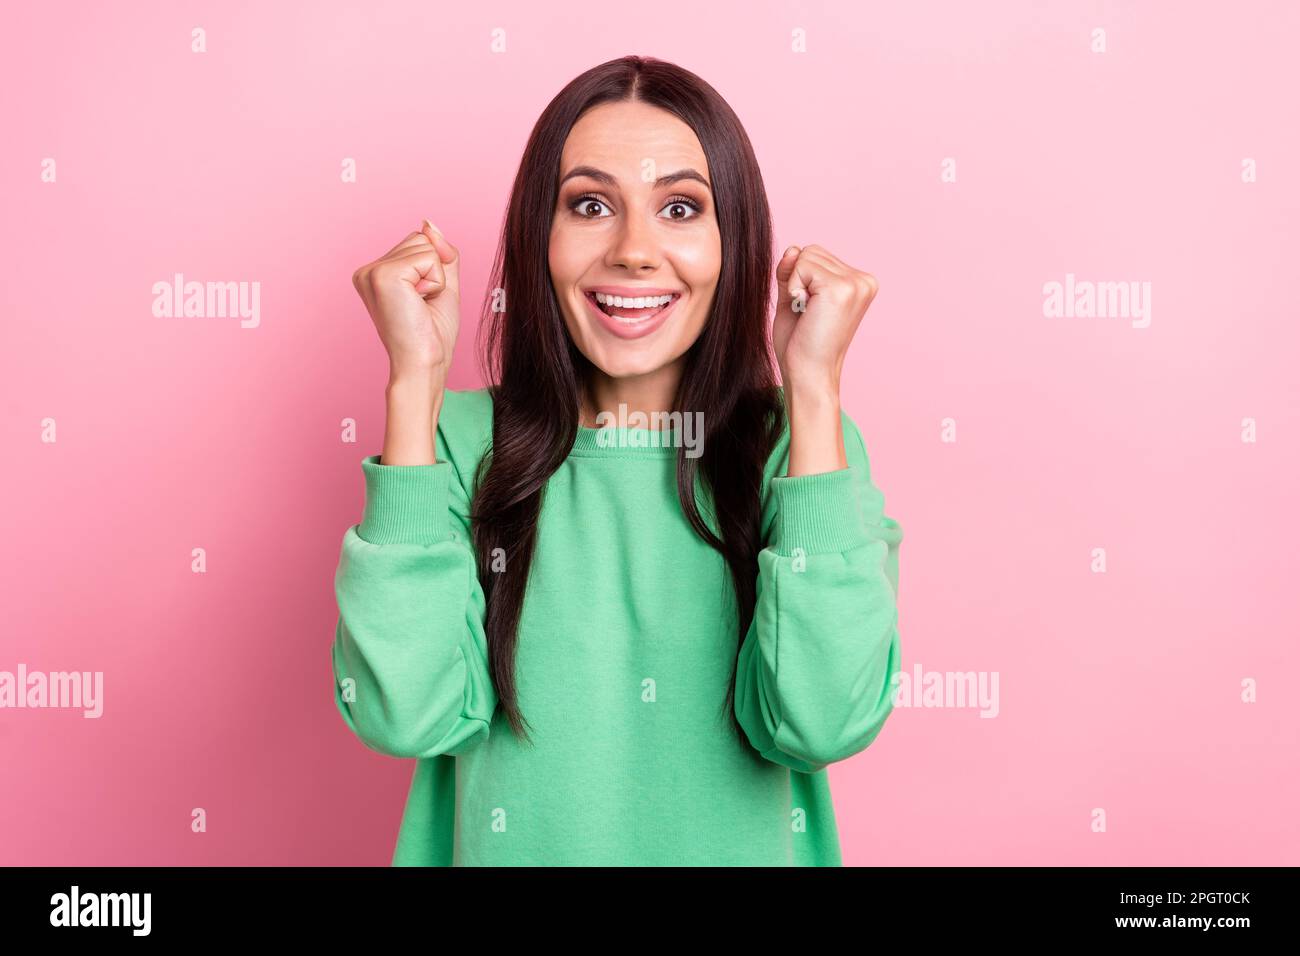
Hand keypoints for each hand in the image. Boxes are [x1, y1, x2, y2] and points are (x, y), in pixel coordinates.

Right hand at [352, 219, 460, 381]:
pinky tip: (419, 303)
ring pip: (426, 246)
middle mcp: (367, 270)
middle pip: (421, 239)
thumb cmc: (431, 334)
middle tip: (421, 305)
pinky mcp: (382, 276)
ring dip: (436, 278)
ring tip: (420, 305)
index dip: (433, 270)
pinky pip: (429, 259)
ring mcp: (372, 272)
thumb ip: (440, 253)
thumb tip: (428, 223)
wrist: (424, 364)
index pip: (418, 242)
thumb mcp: (443, 285)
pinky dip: (435, 282)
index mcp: (375, 273)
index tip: (421, 302)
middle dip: (435, 272)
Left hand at [772, 244, 878, 390]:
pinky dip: (793, 287)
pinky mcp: (842, 288)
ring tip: (807, 314)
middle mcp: (863, 281)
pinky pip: (802, 264)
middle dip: (798, 279)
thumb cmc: (801, 345)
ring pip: (806, 254)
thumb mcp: (793, 300)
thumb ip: (793, 273)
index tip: (809, 310)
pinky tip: (805, 311)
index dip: (800, 279)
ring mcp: (856, 284)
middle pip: (812, 250)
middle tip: (807, 314)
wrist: (808, 375)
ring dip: (795, 284)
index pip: (817, 255)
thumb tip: (793, 248)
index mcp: (859, 283)